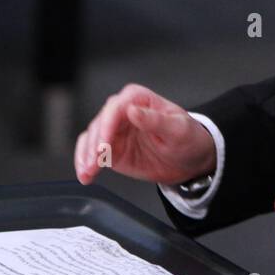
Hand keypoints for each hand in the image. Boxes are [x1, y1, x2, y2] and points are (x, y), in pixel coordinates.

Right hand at [74, 83, 213, 185]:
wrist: (190, 160)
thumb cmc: (188, 138)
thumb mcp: (178, 129)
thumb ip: (155, 120)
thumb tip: (133, 110)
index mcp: (139, 99)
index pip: (117, 107)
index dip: (108, 125)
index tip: (105, 144)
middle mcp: (123, 111)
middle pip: (100, 123)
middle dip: (94, 143)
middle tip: (95, 162)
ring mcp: (114, 130)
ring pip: (91, 138)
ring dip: (86, 155)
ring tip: (88, 171)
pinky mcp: (110, 148)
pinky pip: (90, 152)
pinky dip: (84, 162)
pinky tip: (85, 175)